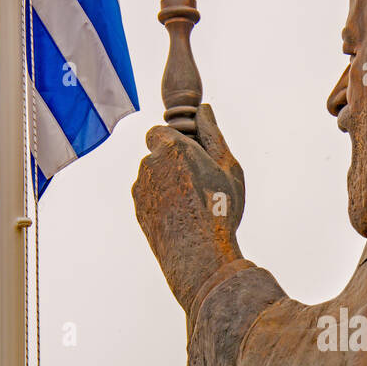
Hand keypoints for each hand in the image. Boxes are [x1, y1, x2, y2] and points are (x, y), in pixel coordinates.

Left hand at [132, 104, 245, 311]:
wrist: (199, 255)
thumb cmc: (219, 209)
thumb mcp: (227, 167)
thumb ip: (213, 135)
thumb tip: (204, 110)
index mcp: (171, 148)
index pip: (159, 131)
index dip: (174, 140)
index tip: (190, 153)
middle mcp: (150, 164)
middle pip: (156, 155)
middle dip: (172, 163)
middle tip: (198, 182)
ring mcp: (141, 189)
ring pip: (153, 179)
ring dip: (168, 185)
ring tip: (194, 206)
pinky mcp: (139, 211)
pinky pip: (150, 200)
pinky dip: (163, 205)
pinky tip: (184, 219)